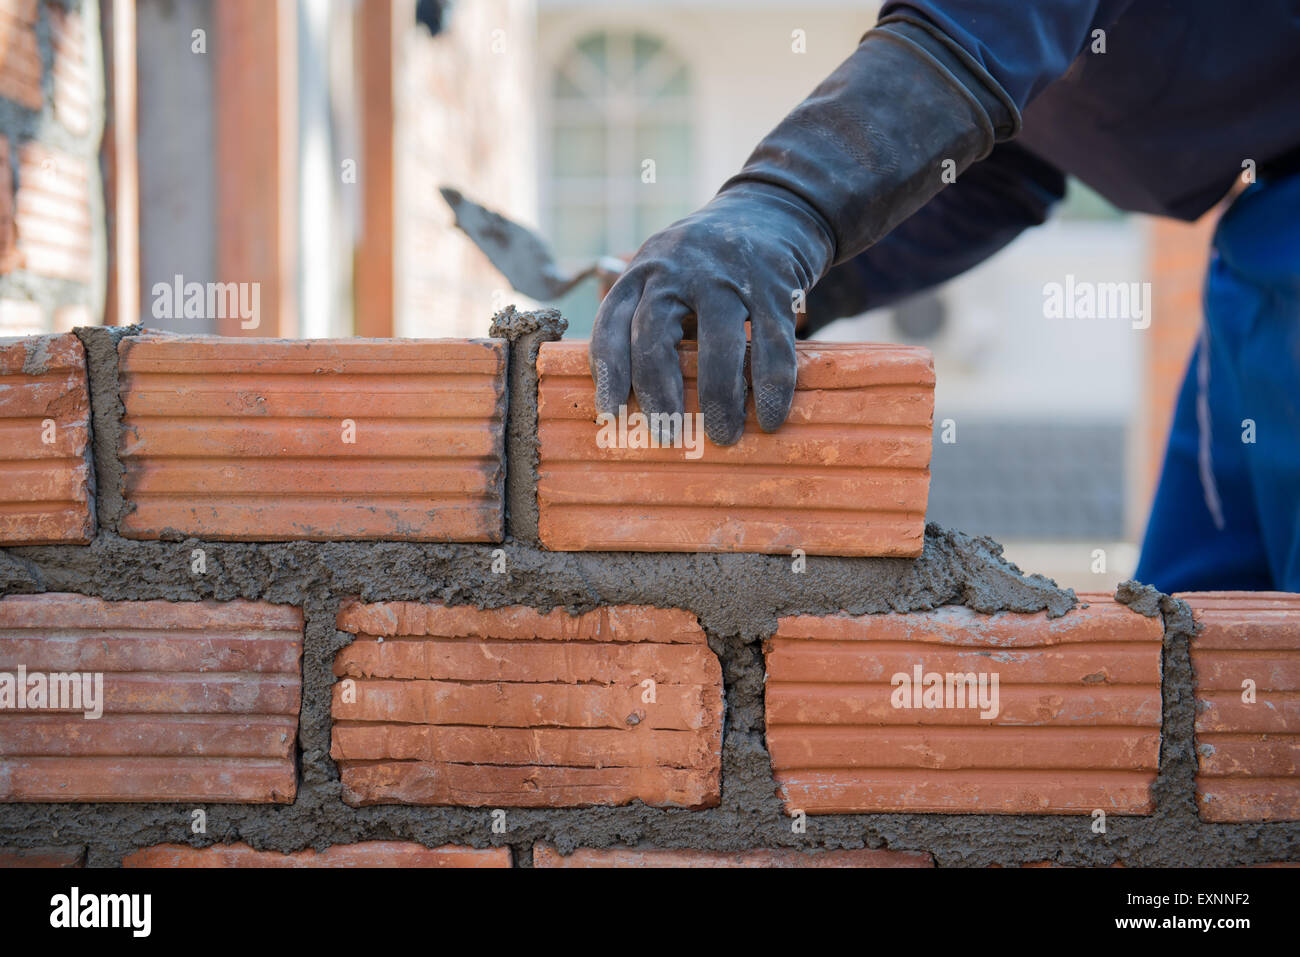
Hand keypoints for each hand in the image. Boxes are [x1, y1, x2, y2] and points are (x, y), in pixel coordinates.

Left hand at [587, 17, 1011, 446]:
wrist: (775, 207)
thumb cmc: (708, 263)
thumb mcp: (666, 272)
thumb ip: (645, 318)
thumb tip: (626, 398)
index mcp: (643, 272)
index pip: (612, 323)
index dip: (609, 372)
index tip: (611, 414)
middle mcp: (678, 269)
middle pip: (656, 335)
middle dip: (659, 392)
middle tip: (666, 436)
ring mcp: (727, 274)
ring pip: (718, 345)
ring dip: (720, 398)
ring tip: (725, 436)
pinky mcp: (774, 283)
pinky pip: (771, 343)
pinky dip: (772, 385)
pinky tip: (770, 417)